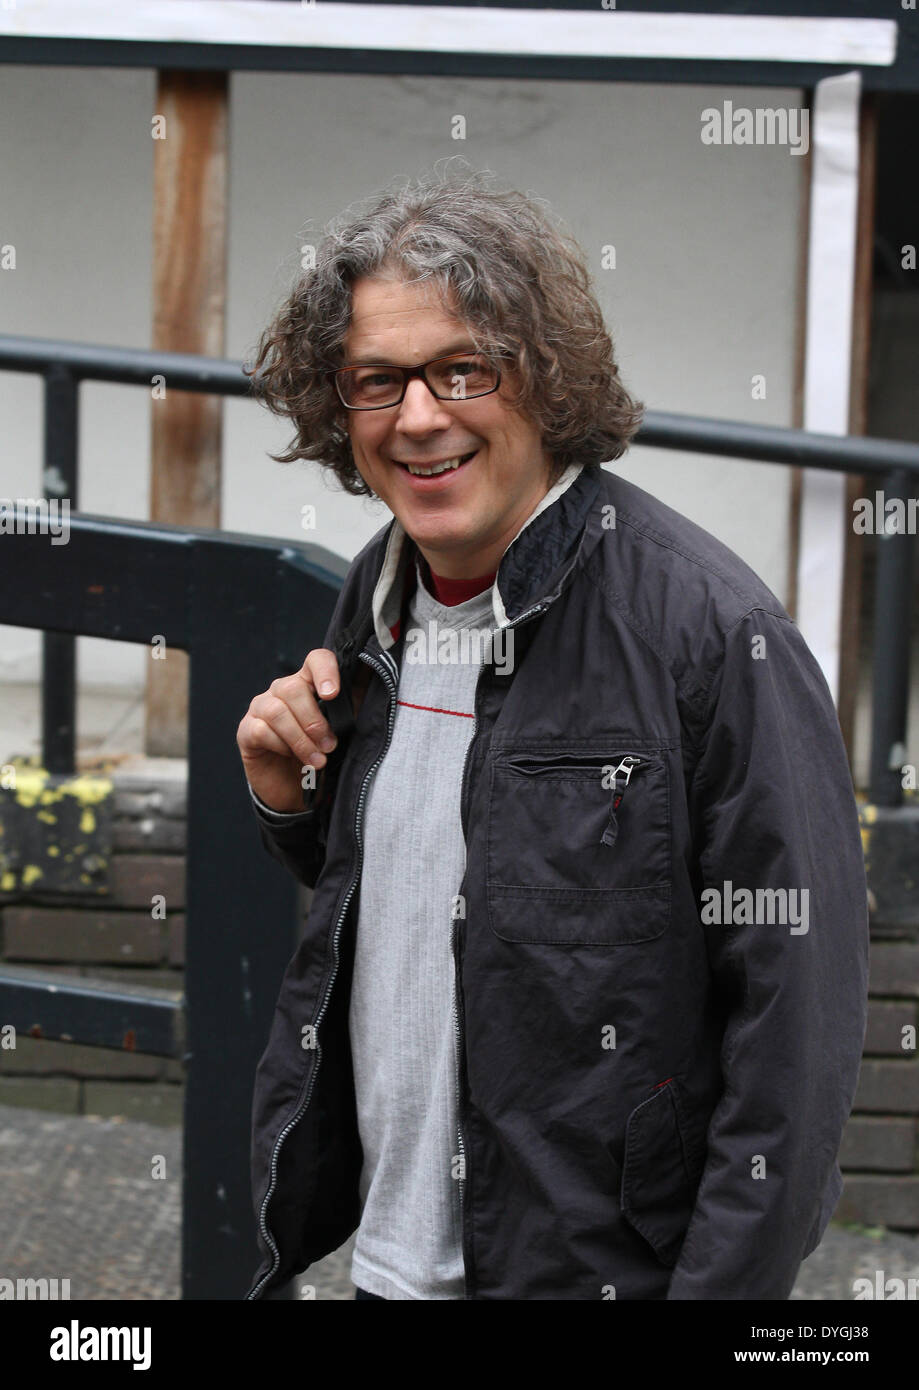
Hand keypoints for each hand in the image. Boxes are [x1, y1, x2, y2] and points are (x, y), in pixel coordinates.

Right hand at [237, 649, 339, 812]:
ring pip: (277, 711)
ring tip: (317, 760)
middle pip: (293, 688)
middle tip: (330, 745)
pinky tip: (292, 758)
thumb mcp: (341, 734)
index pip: (316, 660)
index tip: (333, 695)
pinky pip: (261, 730)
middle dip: (314, 720)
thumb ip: (352, 711)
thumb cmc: (320, 756)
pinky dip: (281, 746)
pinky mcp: (247, 730)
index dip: (325, 671)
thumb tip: (376, 689)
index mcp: (309, 684)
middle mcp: (282, 690)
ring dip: (301, 738)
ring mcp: (261, 708)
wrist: (295, 791)